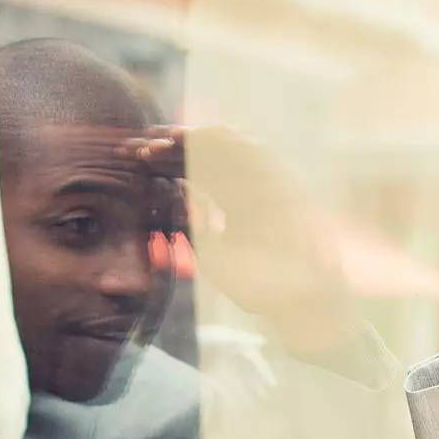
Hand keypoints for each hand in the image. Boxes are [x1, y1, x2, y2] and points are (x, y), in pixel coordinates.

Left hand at [129, 126, 355, 352]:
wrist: (300, 304)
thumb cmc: (260, 289)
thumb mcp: (214, 258)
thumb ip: (197, 229)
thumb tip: (182, 195)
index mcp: (233, 205)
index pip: (195, 175)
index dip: (167, 164)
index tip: (138, 156)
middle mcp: (249, 191)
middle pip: (208, 159)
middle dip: (177, 149)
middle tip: (145, 142)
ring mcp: (268, 188)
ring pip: (231, 152)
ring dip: (202, 141)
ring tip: (172, 135)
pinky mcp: (286, 186)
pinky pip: (261, 157)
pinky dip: (235, 143)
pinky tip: (209, 135)